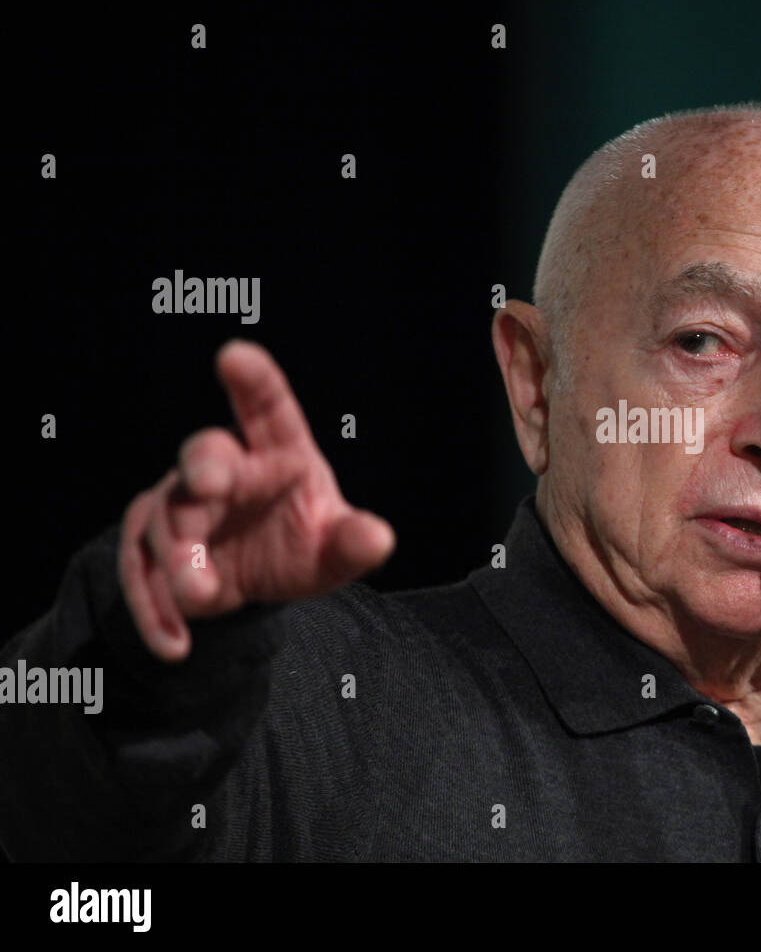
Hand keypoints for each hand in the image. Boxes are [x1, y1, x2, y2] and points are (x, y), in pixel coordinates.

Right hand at [118, 339, 394, 661]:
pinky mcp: (151, 548)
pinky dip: (155, 609)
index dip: (254, 381)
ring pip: (167, 521)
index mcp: (278, 452)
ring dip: (180, 559)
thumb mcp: (335, 550)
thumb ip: (354, 542)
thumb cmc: (302, 542)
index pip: (267, 409)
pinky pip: (143, 574)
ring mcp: (180, 505)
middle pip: (204, 455)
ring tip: (200, 597)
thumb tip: (380, 537)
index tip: (237, 355)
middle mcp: (225, 469)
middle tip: (208, 482)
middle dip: (203, 464)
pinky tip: (175, 643)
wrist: (258, 579)